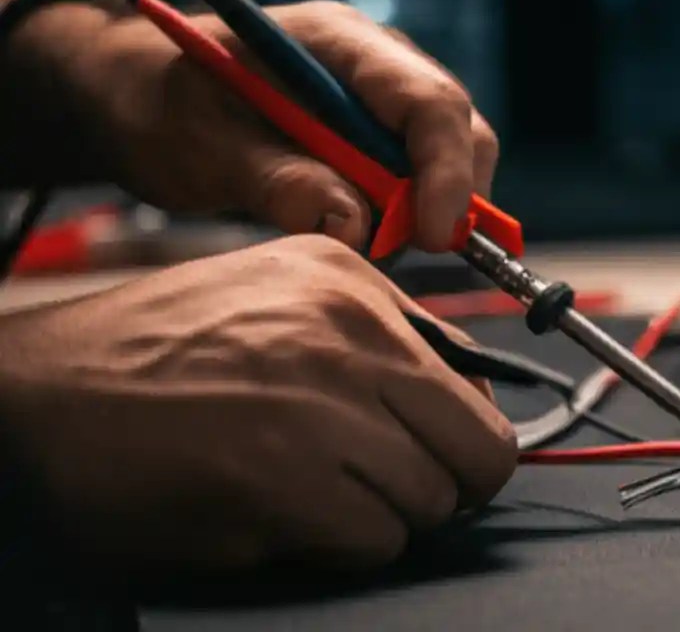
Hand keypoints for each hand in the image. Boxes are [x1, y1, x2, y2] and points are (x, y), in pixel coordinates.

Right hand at [0, 235, 516, 573]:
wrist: (40, 393)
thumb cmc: (156, 351)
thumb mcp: (282, 291)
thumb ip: (382, 331)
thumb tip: (469, 395)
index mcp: (353, 286)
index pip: (481, 388)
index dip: (462, 439)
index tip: (438, 455)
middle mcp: (347, 338)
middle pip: (479, 455)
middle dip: (444, 486)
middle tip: (388, 488)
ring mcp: (317, 412)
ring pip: (429, 505)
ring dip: (382, 516)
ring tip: (313, 491)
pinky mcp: (281, 486)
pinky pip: (373, 544)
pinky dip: (340, 547)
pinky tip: (283, 515)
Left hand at [9, 0, 496, 251]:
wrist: (134, 96)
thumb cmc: (159, 107)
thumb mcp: (200, 146)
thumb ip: (275, 182)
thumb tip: (354, 228)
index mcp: (338, 43)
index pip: (429, 101)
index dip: (445, 172)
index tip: (431, 236)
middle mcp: (378, 64)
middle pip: (459, 130)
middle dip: (447, 198)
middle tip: (400, 250)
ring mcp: (384, 101)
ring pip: (450, 161)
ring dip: (423, 213)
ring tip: (364, 242)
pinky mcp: (380, 138)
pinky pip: (423, 180)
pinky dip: (408, 218)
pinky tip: (363, 232)